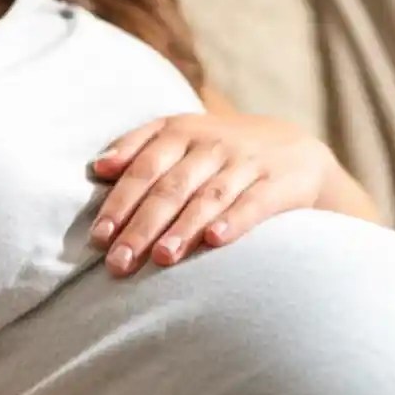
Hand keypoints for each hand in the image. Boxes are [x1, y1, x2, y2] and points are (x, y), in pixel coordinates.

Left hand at [90, 114, 335, 276]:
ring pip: (208, 197)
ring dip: (183, 228)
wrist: (296, 149)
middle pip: (170, 187)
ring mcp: (246, 163)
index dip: (120, 201)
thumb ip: (140, 147)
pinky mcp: (278, 183)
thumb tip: (99, 167)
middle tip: (119, 262)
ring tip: (162, 257)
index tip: (100, 236)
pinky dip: (234, 221)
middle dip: (142, 227)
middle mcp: (211, 144)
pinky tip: (215, 241)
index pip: (144, 167)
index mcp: (181, 132)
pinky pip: (253, 203)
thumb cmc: (221, 151)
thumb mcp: (183, 135)